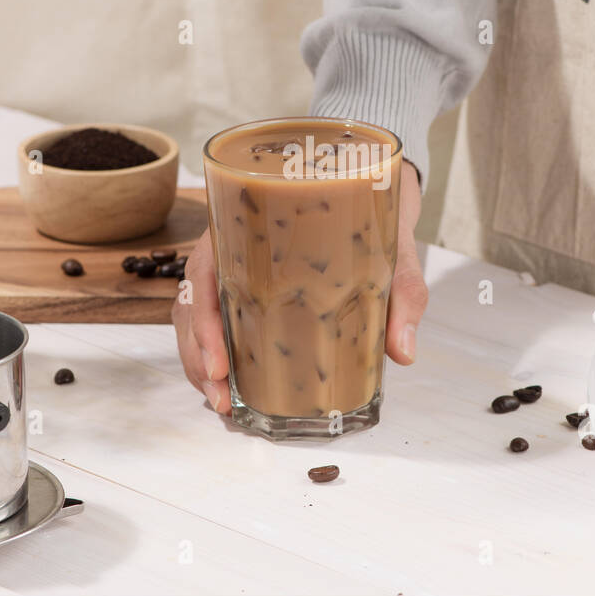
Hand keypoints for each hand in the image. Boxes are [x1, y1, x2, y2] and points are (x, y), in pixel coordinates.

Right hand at [174, 161, 427, 413]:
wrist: (372, 192)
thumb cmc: (371, 215)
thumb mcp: (392, 249)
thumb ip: (402, 294)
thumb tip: (403, 353)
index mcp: (249, 225)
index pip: (204, 271)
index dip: (202, 322)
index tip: (219, 365)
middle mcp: (233, 247)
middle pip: (191, 303)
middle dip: (197, 358)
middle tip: (222, 399)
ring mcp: (235, 269)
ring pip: (195, 317)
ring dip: (200, 363)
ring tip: (224, 402)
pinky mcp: (246, 289)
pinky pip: (216, 321)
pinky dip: (214, 356)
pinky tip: (230, 386)